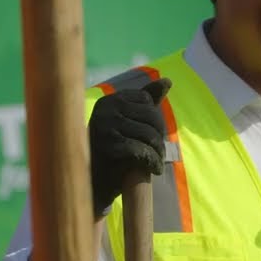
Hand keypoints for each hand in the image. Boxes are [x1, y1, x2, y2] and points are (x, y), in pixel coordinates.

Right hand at [88, 79, 171, 219]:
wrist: (92, 180)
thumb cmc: (111, 149)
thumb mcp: (128, 121)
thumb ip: (147, 100)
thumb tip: (168, 80)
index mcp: (110, 100)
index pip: (146, 101)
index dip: (154, 120)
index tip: (152, 135)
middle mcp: (106, 109)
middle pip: (151, 116)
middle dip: (159, 136)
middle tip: (159, 152)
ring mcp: (106, 126)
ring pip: (148, 134)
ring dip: (158, 151)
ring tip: (157, 161)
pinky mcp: (109, 145)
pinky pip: (142, 150)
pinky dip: (152, 161)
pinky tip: (154, 168)